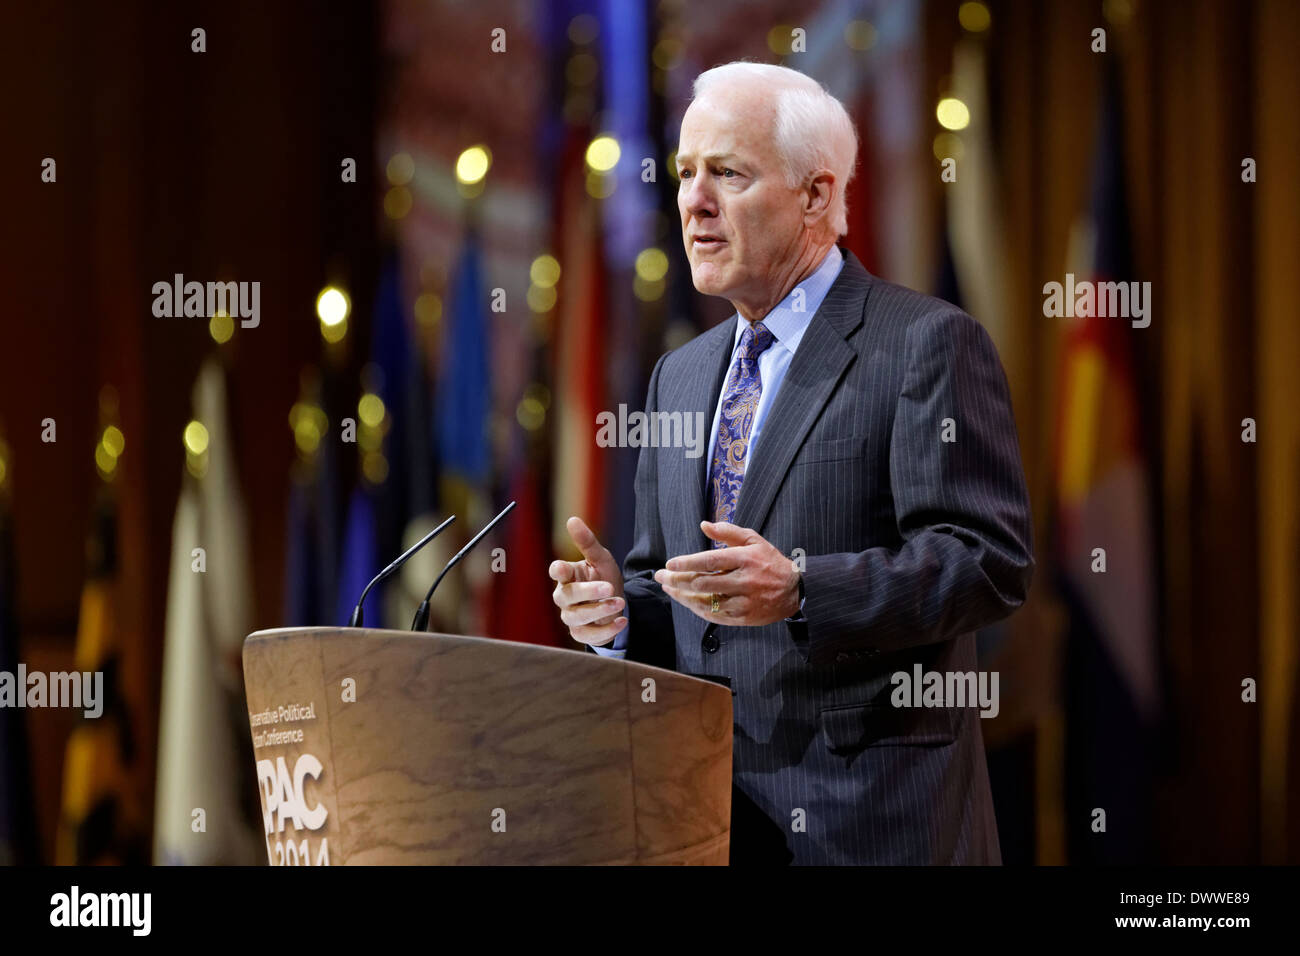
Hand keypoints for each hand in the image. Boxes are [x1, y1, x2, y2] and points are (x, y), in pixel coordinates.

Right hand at [549, 516, 626, 646]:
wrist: (617, 602)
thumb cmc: (603, 577)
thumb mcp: (601, 559)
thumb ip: (587, 543)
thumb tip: (572, 520)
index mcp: (568, 575)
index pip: (556, 571)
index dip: (558, 571)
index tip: (565, 569)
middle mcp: (565, 596)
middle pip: (567, 595)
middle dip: (588, 592)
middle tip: (609, 587)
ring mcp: (571, 616)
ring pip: (576, 617)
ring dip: (599, 611)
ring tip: (620, 602)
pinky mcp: (580, 633)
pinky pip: (588, 636)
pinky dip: (606, 630)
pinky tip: (621, 621)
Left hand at [653, 521, 800, 626]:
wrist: (795, 591)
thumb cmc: (770, 562)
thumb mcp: (754, 540)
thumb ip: (729, 532)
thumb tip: (704, 524)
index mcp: (745, 559)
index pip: (710, 561)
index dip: (687, 563)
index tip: (670, 563)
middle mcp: (744, 581)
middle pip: (703, 583)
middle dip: (677, 580)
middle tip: (661, 575)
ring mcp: (743, 601)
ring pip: (706, 601)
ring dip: (683, 596)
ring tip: (668, 588)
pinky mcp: (743, 617)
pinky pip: (714, 616)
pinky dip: (697, 608)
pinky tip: (686, 601)